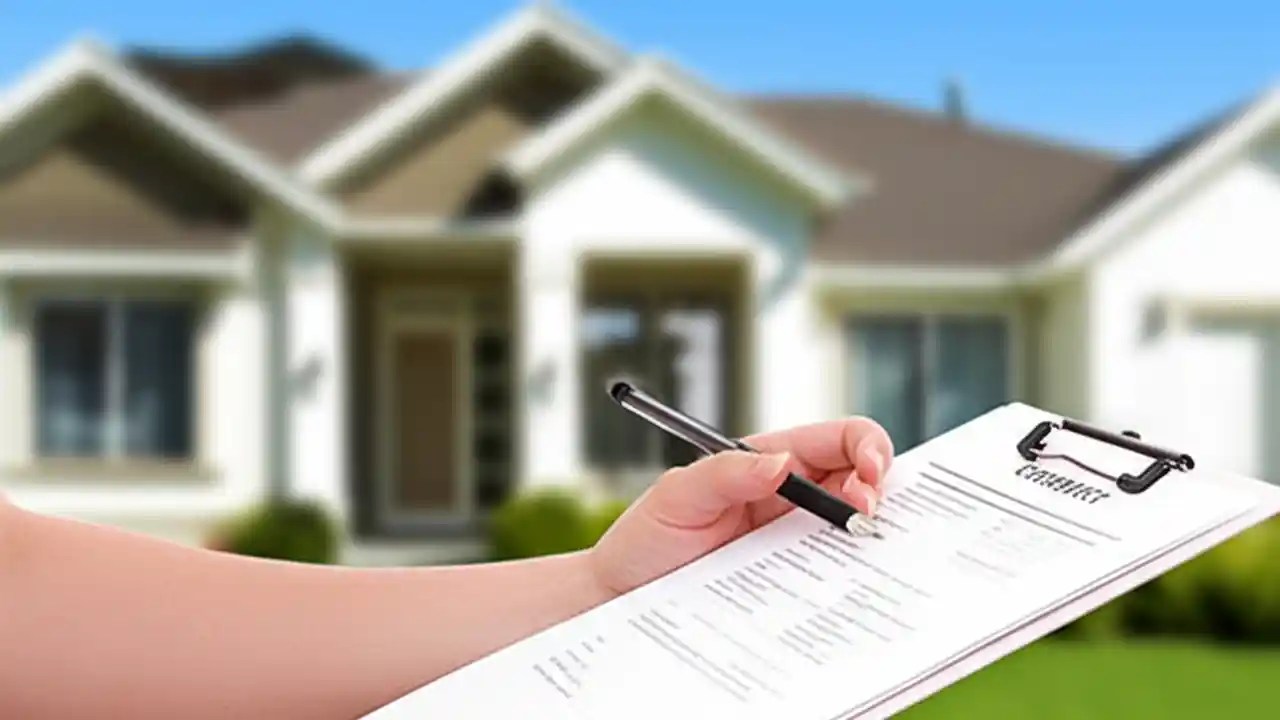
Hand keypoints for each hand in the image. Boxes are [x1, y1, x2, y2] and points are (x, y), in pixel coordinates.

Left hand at [589, 417, 892, 596]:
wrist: (624, 598)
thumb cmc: (646, 540)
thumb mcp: (675, 496)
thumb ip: (723, 473)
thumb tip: (781, 464)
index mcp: (770, 462)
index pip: (839, 439)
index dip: (868, 448)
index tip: (871, 476)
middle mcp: (791, 498)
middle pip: (862, 483)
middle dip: (880, 494)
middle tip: (864, 521)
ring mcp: (795, 543)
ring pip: (856, 531)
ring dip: (874, 538)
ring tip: (864, 551)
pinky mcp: (794, 586)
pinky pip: (836, 578)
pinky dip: (855, 579)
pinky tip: (853, 587)